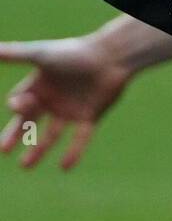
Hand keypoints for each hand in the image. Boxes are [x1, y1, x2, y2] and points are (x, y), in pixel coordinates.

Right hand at [0, 35, 133, 168]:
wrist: (111, 57)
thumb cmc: (75, 53)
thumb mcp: (42, 54)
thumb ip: (16, 54)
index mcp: (41, 85)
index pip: (20, 102)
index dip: (17, 106)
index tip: (19, 106)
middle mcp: (54, 99)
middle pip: (30, 121)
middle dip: (16, 134)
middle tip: (3, 150)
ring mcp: (71, 109)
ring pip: (51, 134)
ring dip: (38, 149)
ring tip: (25, 166)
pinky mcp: (89, 116)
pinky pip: (79, 138)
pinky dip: (73, 152)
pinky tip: (65, 167)